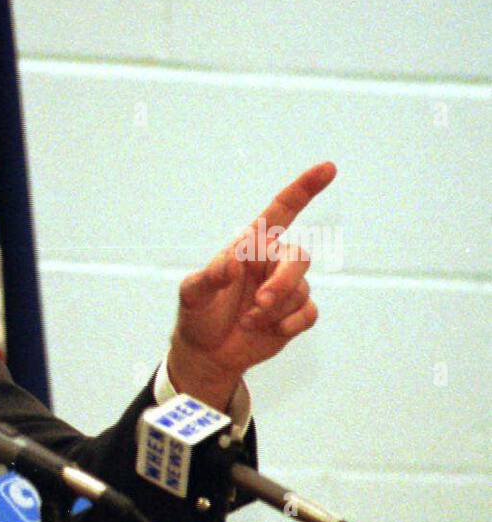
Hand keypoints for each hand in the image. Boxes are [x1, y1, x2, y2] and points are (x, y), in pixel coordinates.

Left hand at [168, 162, 335, 409]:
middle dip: (284, 280)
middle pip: (298, 257)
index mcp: (250, 248)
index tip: (328, 168)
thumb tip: (235, 262)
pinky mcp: (295, 314)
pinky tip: (272, 331)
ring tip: (247, 321)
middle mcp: (272, 263)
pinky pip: (309, 312)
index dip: (304, 189)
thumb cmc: (197, 316)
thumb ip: (209, 277)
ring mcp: (287, 288)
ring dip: (274, 309)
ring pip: (301, 289)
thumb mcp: (192, 295)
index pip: (280, 212)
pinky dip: (291, 323)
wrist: (207, 353)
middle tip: (259, 302)